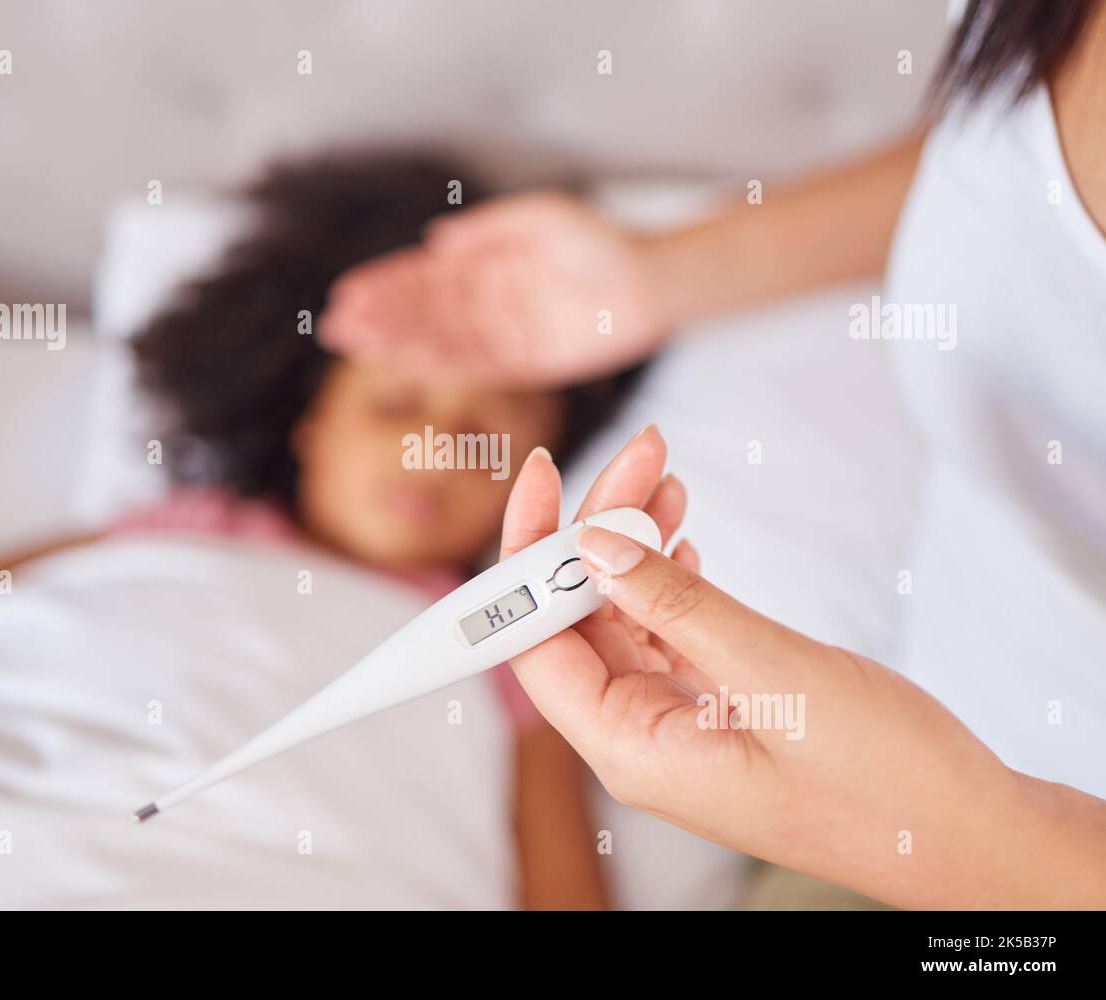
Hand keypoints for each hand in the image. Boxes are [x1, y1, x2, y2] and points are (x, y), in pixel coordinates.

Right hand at [319, 192, 669, 388]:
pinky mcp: (522, 366)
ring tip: (356, 344)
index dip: (384, 284)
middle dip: (377, 317)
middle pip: (421, 312)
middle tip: (334, 325)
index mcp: (485, 264)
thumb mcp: (544, 218)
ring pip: (437, 341)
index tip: (347, 292)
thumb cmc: (601, 243)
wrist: (649, 285)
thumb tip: (436, 241)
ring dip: (396, 342)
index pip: (424, 277)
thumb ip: (491, 230)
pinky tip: (406, 362)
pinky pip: (472, 368)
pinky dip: (439, 365)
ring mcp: (500, 335)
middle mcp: (485, 302)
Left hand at [501, 427, 1095, 907]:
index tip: (546, 476)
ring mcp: (675, 719)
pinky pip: (666, 630)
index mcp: (629, 749)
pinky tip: (682, 535)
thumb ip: (677, 605)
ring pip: (622, 614)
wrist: (967, 834)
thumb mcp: (773, 675)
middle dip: (597, 528)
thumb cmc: (881, 779)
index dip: (528, 557)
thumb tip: (595, 542)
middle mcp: (637, 736)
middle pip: (577, 616)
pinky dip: (669, 576)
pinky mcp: (714, 704)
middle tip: (646, 452)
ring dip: (634, 543)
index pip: (535, 642)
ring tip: (664, 478)